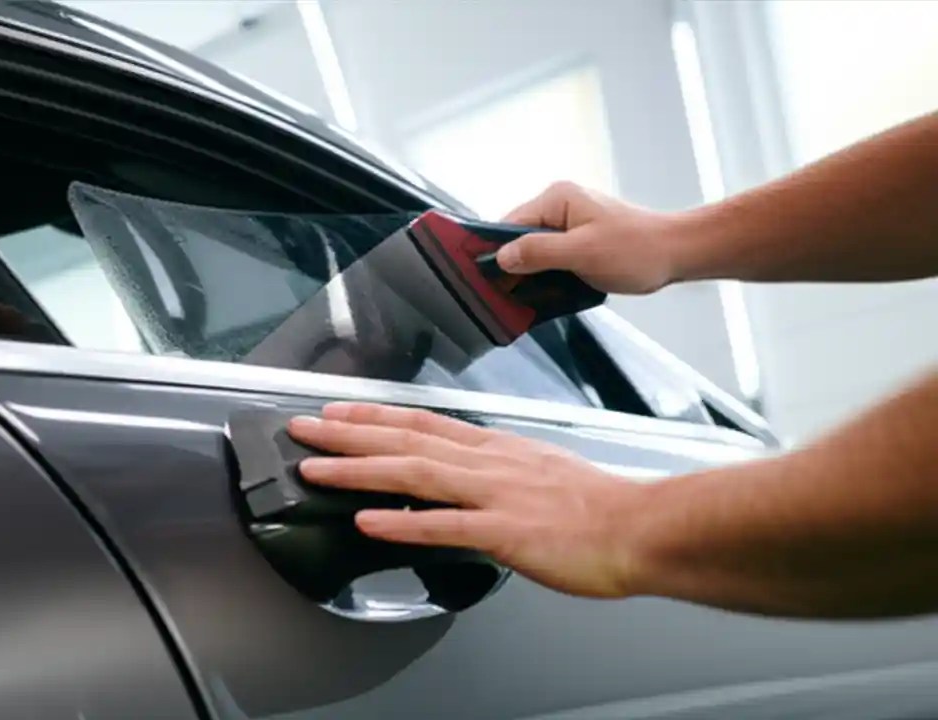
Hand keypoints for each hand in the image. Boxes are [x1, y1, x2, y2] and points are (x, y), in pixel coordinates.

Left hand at [288, 402, 650, 598]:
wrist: (643, 527)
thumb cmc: (600, 506)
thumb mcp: (542, 472)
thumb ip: (499, 472)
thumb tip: (468, 476)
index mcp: (497, 448)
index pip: (422, 422)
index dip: (373, 416)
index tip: (336, 412)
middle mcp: (488, 462)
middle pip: (405, 439)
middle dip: (348, 434)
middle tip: (303, 428)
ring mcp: (494, 494)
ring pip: (414, 473)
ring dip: (358, 470)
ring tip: (316, 470)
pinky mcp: (505, 531)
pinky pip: (443, 526)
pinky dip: (402, 523)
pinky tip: (368, 521)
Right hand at [497, 181, 690, 293]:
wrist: (676, 254)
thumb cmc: (635, 250)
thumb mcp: (582, 252)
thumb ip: (539, 252)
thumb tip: (501, 257)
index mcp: (557, 199)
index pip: (509, 223)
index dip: (494, 251)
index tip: (484, 279)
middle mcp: (559, 206)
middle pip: (518, 237)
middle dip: (511, 266)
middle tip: (503, 296)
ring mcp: (570, 223)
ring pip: (533, 250)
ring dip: (529, 273)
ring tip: (521, 298)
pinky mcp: (579, 240)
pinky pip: (550, 257)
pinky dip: (545, 275)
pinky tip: (542, 293)